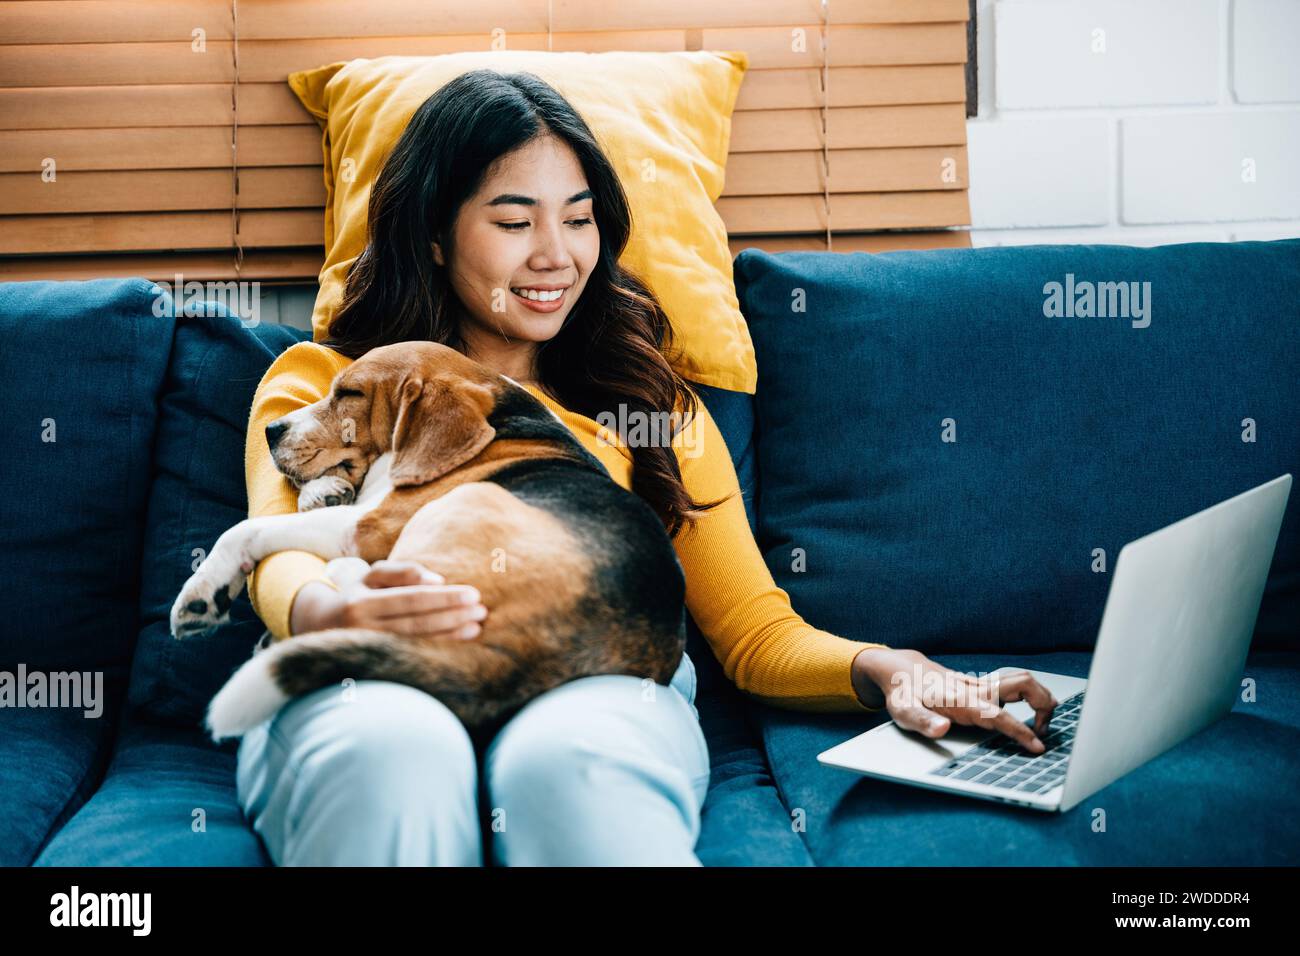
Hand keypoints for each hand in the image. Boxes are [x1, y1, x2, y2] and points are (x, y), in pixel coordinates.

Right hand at [290, 559, 488, 639]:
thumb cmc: (355, 593)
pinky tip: (458, 644)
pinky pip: (412, 657)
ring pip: (417, 644)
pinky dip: (437, 650)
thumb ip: (403, 572)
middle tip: (482, 611)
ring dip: (450, 636)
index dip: (444, 598)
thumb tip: (436, 580)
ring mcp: (368, 653)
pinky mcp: (374, 668)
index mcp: (361, 603)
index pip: (412, 600)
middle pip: (417, 623)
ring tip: (476, 627)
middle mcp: (362, 631)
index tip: (473, 594)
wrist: (317, 627)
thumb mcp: (371, 575)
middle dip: (453, 617)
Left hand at [851, 647, 1056, 752]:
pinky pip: (1013, 684)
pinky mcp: (981, 683)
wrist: (900, 669)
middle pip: (1024, 684)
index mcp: (962, 699)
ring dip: (1040, 697)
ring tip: (1040, 723)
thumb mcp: (904, 712)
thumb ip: (923, 721)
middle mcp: (976, 689)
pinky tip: (1024, 713)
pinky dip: (1029, 695)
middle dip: (1043, 705)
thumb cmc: (903, 693)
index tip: (1037, 746)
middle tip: (1041, 732)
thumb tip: (941, 729)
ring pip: (1022, 680)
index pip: (1000, 715)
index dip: (1020, 731)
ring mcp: (981, 684)